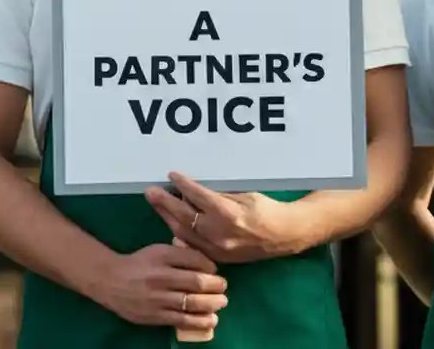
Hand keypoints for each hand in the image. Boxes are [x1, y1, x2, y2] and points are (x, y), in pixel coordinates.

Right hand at [95, 242, 227, 329]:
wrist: (110, 280)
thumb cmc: (139, 263)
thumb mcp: (159, 250)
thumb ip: (181, 254)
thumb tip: (209, 265)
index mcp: (162, 256)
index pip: (193, 260)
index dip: (210, 266)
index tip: (216, 271)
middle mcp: (160, 276)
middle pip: (196, 282)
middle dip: (216, 286)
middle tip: (224, 287)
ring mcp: (157, 298)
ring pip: (192, 303)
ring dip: (212, 304)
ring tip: (222, 303)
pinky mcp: (154, 316)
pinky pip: (182, 320)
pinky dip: (200, 321)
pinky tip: (211, 319)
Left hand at [145, 172, 304, 263]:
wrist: (284, 235)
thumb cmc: (265, 209)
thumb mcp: (244, 195)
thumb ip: (218, 195)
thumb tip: (193, 191)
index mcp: (227, 213)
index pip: (197, 195)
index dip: (183, 184)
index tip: (171, 175)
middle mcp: (218, 232)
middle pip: (184, 215)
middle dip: (165, 202)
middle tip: (150, 191)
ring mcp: (217, 248)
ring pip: (184, 232)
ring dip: (168, 217)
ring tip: (156, 205)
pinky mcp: (218, 258)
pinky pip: (192, 246)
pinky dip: (180, 234)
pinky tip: (171, 224)